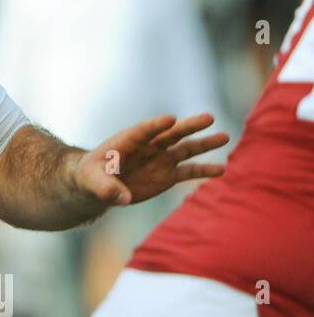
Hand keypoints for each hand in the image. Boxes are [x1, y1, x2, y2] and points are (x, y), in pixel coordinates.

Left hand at [74, 113, 228, 207]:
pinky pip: (189, 171)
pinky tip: (222, 170)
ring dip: (204, 144)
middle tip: (209, 118)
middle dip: (189, 126)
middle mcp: (148, 147)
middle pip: (171, 134)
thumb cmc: (90, 177)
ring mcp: (161, 159)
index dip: (156, 125)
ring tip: (225, 137)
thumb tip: (123, 198)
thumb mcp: (91, 182)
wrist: (99, 185)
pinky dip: (204, 170)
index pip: (143, 130)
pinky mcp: (168, 175)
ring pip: (186, 149)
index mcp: (126, 141)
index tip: (171, 119)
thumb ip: (105, 188)